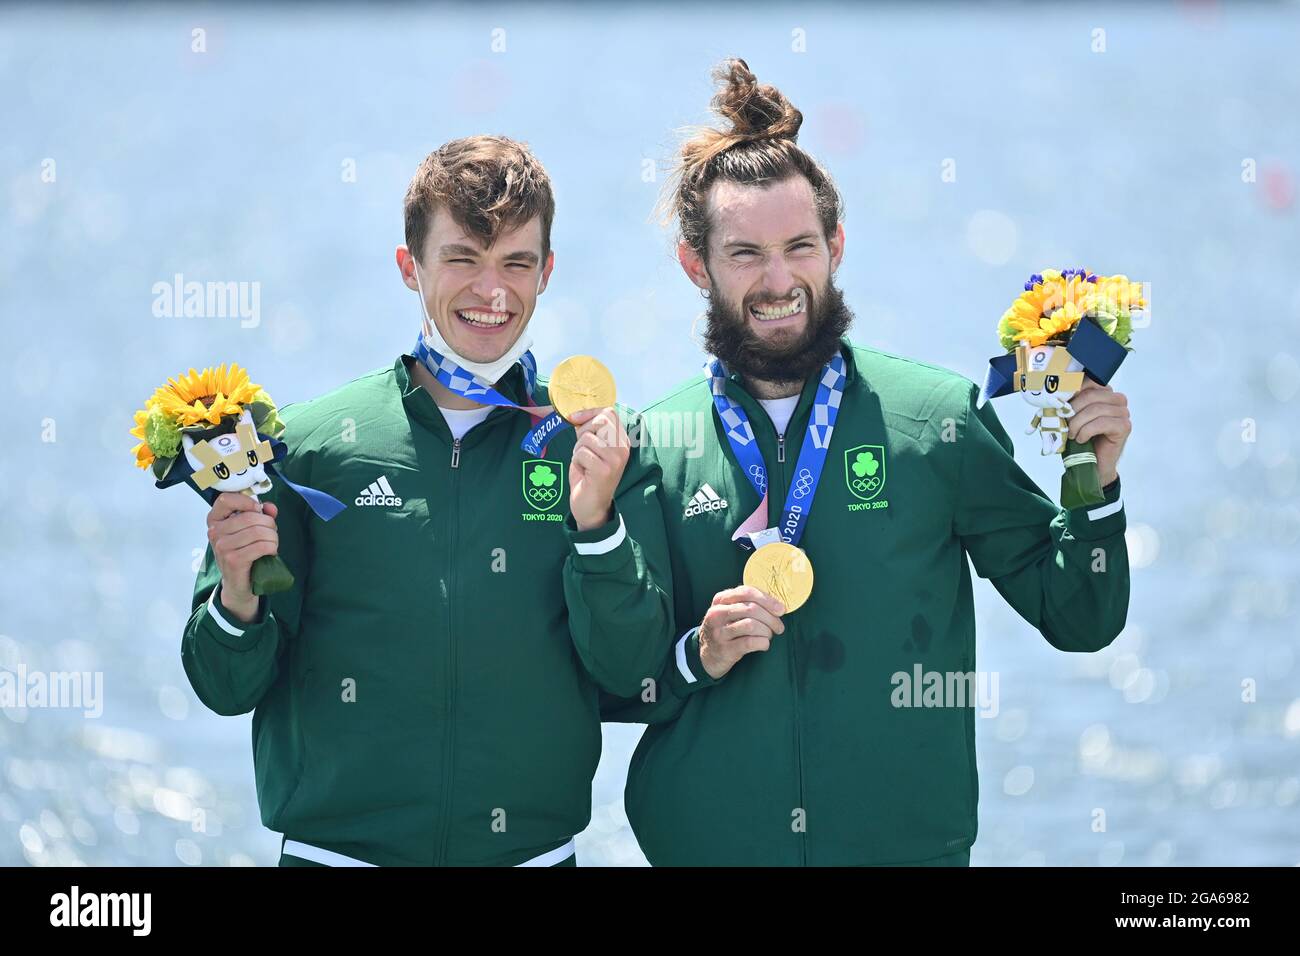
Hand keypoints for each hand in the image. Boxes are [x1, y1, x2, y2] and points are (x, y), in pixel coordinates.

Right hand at [207, 492, 278, 622]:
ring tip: (272, 544)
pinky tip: (270, 552)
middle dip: (269, 524)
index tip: (258, 510)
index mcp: (215, 520)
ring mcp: (222, 546)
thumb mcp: (250, 529)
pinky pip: (261, 546)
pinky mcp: (233, 560)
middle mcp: (214, 532)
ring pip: (259, 531)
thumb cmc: (244, 552)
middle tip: (271, 534)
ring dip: (273, 537)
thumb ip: (260, 514)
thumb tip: (270, 507)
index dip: (247, 501)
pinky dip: (272, 548)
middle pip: (250, 516)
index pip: (226, 499)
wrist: (239, 583)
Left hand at [567, 406, 629, 530]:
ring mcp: (616, 459)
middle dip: (583, 432)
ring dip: (578, 450)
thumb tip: (576, 415)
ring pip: (587, 438)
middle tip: (582, 449)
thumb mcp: (592, 448)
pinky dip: (577, 461)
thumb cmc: (588, 476)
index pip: (609, 413)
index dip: (589, 412)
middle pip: (600, 421)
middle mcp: (623, 448)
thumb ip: (590, 431)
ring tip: (584, 464)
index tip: (574, 418)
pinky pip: (581, 453)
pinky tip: (584, 472)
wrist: (590, 506)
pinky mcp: (605, 470)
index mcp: (622, 441)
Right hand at [698, 586, 785, 679]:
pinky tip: (764, 644)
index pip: (747, 592)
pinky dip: (762, 643)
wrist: (707, 654)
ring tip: (769, 635)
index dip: (767, 600)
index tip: (781, 609)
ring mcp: (719, 632)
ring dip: (767, 631)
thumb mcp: (729, 612)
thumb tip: (778, 607)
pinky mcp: (724, 649)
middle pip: (751, 609)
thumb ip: (748, 603)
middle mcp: (717, 614)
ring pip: (751, 625)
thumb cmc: (725, 629)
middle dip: (771, 618)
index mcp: (720, 600)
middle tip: (779, 627)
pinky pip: (750, 642)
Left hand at [1067, 379, 1131, 485]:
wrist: (1092, 464)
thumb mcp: (1070, 418)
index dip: (1071, 392)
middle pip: (1091, 395)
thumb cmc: (1081, 439)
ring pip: (1095, 409)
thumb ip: (1066, 404)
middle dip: (1072, 410)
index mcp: (1104, 392)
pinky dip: (1086, 431)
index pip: (1088, 381)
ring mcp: (1123, 413)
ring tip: (1072, 435)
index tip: (1058, 404)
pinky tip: (1082, 439)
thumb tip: (1052, 397)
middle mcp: (1116, 399)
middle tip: (1064, 424)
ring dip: (1078, 423)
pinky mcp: (1124, 427)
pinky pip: (1102, 423)